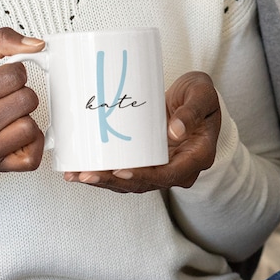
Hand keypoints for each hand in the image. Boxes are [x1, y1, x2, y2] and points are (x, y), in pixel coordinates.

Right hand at [0, 27, 45, 171]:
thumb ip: (1, 41)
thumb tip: (37, 45)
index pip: (14, 76)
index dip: (14, 70)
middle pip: (26, 101)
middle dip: (20, 92)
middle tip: (2, 96)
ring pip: (30, 128)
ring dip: (24, 116)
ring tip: (5, 113)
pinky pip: (33, 158)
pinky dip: (30, 141)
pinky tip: (14, 131)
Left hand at [64, 71, 220, 192]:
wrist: (198, 99)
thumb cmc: (202, 96)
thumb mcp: (202, 96)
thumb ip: (191, 112)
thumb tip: (175, 131)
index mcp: (196, 157)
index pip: (169, 175)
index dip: (144, 176)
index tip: (120, 171)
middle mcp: (179, 168)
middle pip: (144, 183)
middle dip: (113, 181)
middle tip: (87, 174)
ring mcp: (162, 167)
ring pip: (132, 182)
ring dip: (104, 181)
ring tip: (77, 175)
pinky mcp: (149, 161)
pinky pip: (127, 172)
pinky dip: (105, 173)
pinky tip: (81, 169)